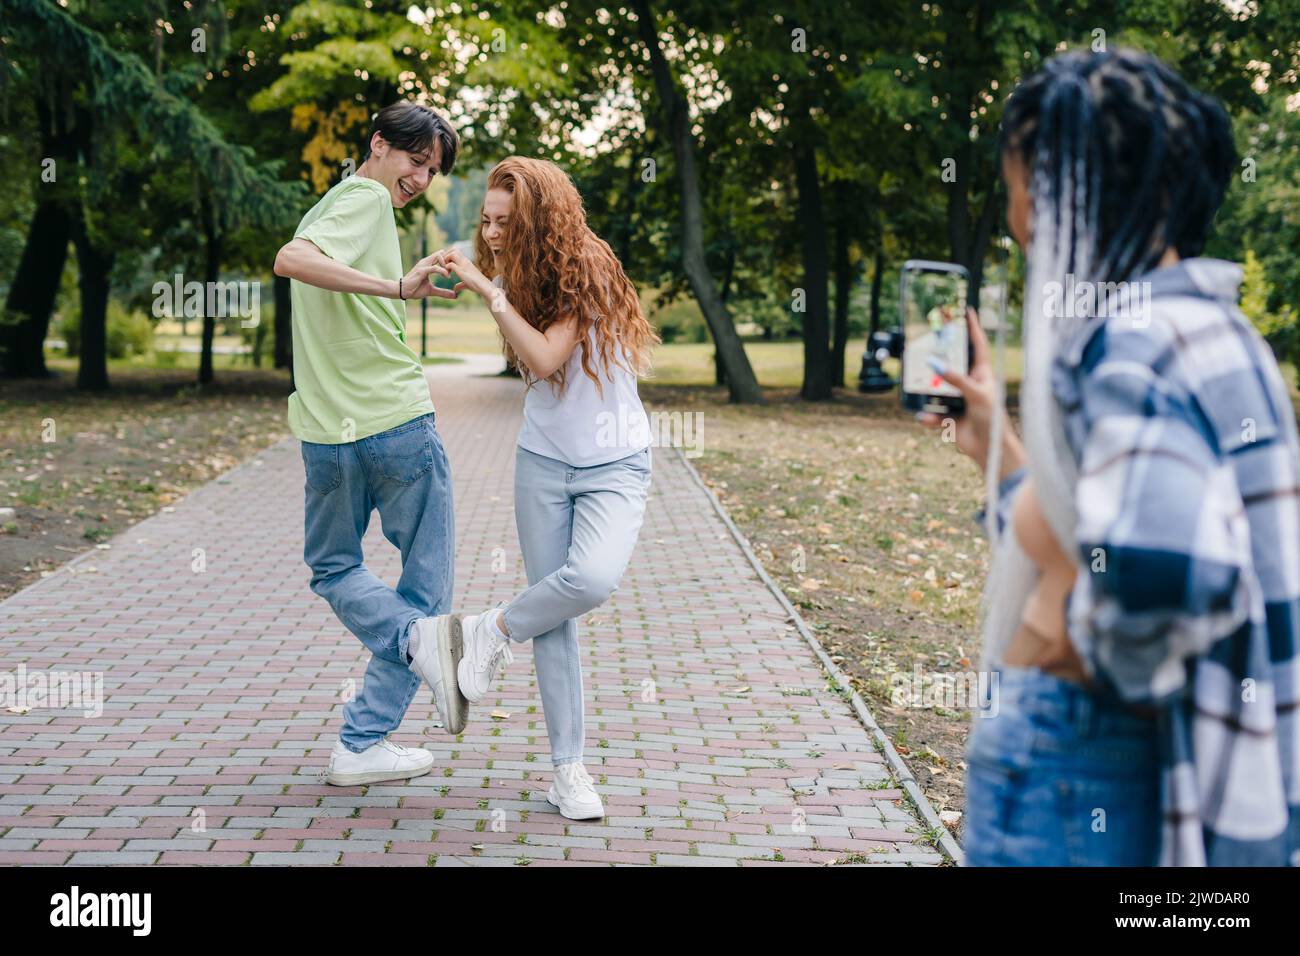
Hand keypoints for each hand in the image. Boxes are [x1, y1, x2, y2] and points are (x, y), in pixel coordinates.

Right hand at [401, 254, 462, 300]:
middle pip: (441, 253)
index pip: (441, 256)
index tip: (454, 270)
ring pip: (438, 256)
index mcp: (428, 264)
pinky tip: (446, 276)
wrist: (403, 291)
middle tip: (453, 270)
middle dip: (449, 260)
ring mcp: (423, 265)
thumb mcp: (431, 291)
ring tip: (449, 274)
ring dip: (446, 264)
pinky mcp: (422, 270)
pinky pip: (434, 267)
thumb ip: (443, 292)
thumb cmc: (415, 289)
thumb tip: (455, 295)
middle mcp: (426, 262)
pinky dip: (442, 271)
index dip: (449, 261)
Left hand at [430, 247, 487, 296]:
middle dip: (445, 255)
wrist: (485, 288)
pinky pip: (451, 265)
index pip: (455, 250)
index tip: (445, 264)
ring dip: (445, 260)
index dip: (448, 255)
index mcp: (466, 262)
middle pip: (453, 249)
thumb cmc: (478, 286)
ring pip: (451, 254)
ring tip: (445, 269)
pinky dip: (446, 269)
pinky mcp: (462, 271)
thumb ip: (460, 285)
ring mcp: (464, 265)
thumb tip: (455, 289)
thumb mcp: (467, 284)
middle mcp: (465, 261)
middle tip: (443, 265)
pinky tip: (448, 276)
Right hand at [917, 306, 1024, 478]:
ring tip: (915, 385)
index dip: (973, 327)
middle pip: (952, 364)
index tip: (966, 310)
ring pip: (937, 389)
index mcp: (982, 374)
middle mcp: (969, 384)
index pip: (977, 345)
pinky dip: (927, 416)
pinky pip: (933, 413)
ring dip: (927, 391)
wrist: (990, 450)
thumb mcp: (976, 393)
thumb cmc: (991, 418)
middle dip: (940, 355)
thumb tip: (934, 363)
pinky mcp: (950, 417)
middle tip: (928, 341)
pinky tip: (923, 418)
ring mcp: (959, 400)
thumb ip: (955, 378)